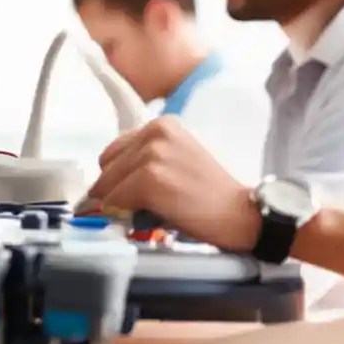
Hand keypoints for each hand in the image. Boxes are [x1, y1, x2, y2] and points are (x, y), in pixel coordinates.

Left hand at [86, 117, 260, 252]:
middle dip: (114, 190)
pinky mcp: (149, 179)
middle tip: (138, 207)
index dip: (118, 176)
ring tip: (147, 213)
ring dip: (119, 205)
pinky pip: (114, 202)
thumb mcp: (177, 160)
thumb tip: (104, 183)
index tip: (129, 193)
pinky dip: (123, 215)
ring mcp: (152, 154)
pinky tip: (147, 218)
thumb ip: (145, 159)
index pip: (114, 150)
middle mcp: (155, 132)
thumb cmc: (210, 195)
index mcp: (163, 124)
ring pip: (106, 186)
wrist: (238, 213)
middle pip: (106, 166)